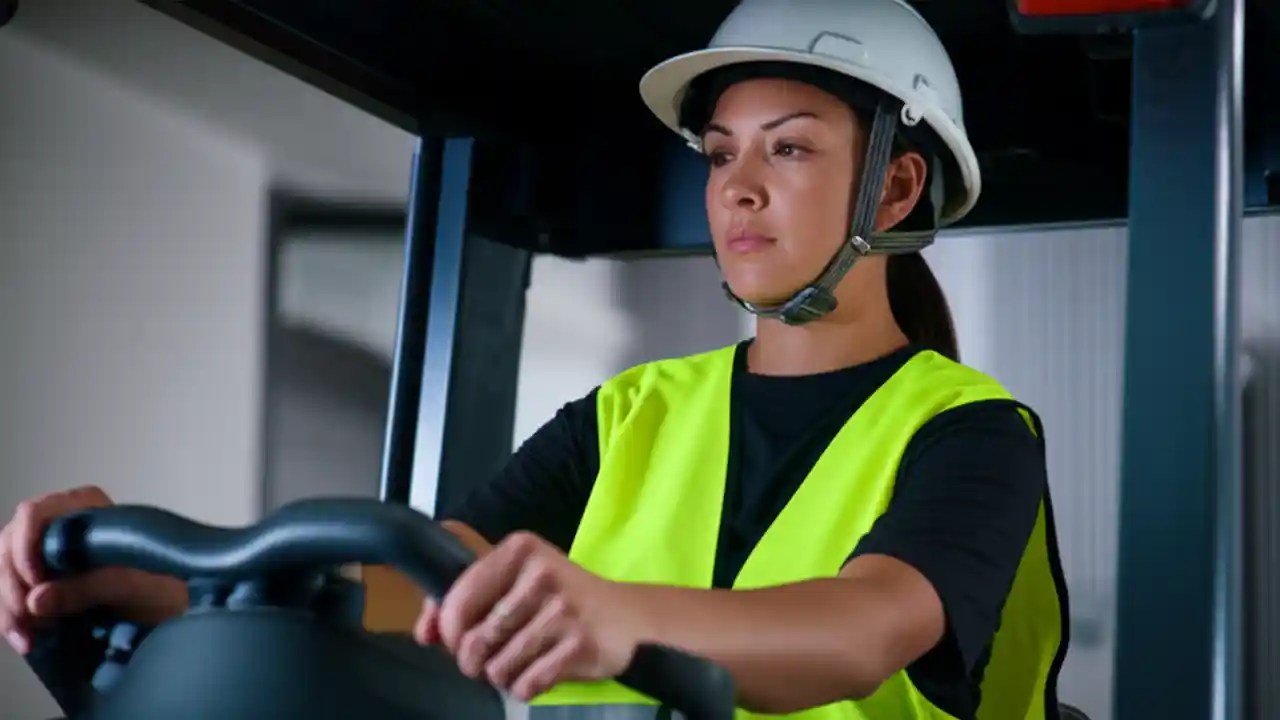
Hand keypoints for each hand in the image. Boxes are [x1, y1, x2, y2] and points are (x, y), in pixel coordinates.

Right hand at [0, 486, 187, 655]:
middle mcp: (62, 524)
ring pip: (5, 572)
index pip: (34, 513)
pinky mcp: (45, 583)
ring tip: (27, 638)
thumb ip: (90, 586)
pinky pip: (14, 594)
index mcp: (86, 508)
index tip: (35, 582)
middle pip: (10, 544)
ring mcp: (49, 553)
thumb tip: (37, 599)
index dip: (25, 546)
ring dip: (7, 607)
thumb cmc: (168, 585)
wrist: (181, 607)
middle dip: (11, 586)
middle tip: (26, 620)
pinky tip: (26, 640)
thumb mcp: (136, 583)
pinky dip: (12, 618)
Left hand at [413, 531, 641, 700]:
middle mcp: (542, 575)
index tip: (462, 639)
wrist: (627, 614)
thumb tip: (424, 633)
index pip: (458, 601)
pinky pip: (527, 684)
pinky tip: (537, 672)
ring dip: (501, 676)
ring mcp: (564, 611)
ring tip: (517, 663)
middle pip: (475, 641)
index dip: (451, 633)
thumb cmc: (557, 597)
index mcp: (519, 550)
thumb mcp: (512, 582)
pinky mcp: (581, 646)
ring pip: (498, 668)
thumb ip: (461, 601)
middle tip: (489, 658)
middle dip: (474, 661)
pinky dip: (524, 688)